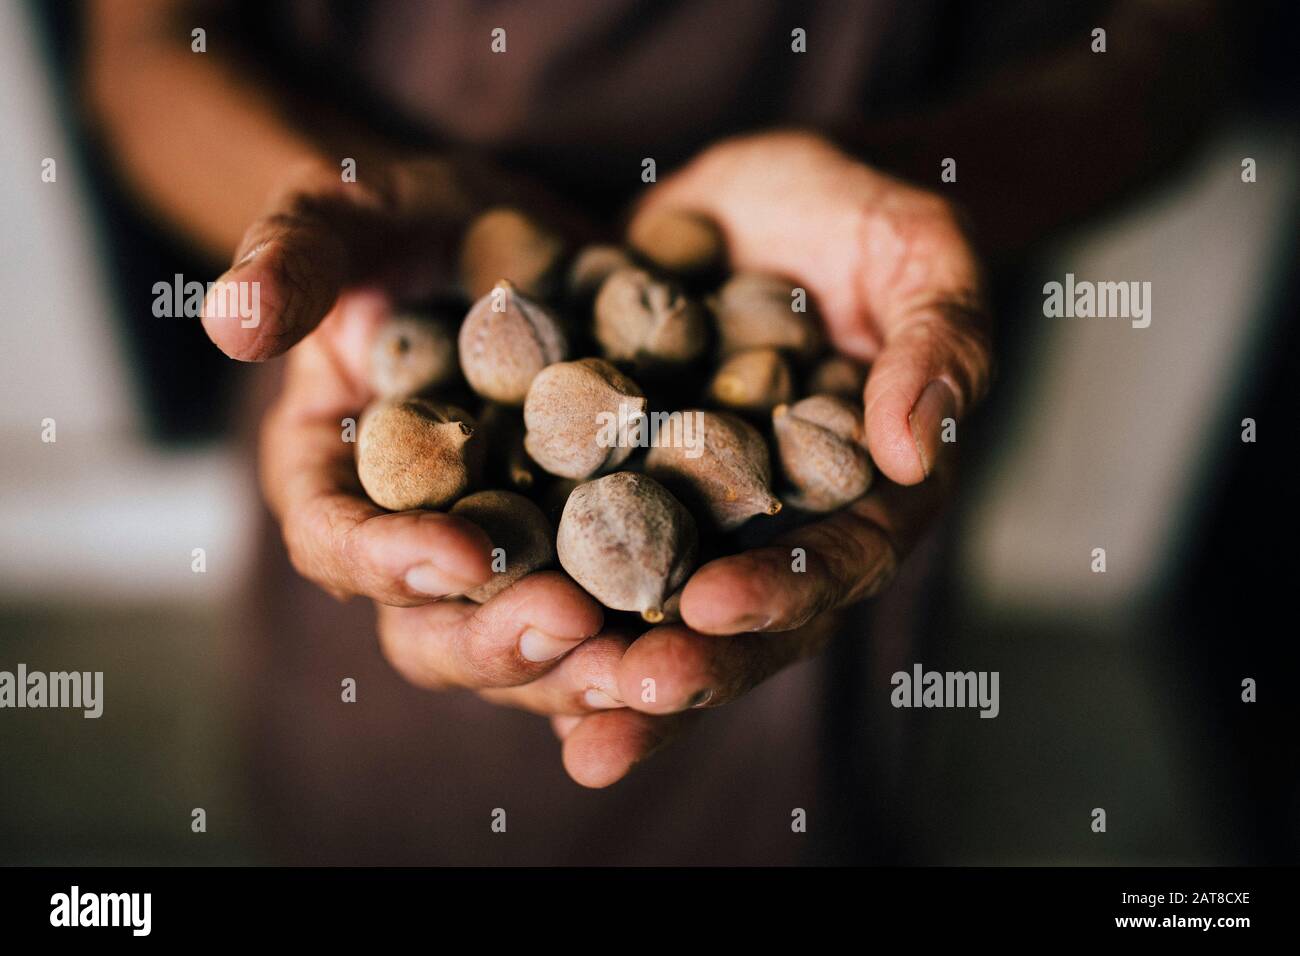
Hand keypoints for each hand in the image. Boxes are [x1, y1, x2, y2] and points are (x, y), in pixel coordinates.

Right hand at [203, 159, 639, 757]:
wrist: (499, 232)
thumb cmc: (402, 218)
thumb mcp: (344, 215)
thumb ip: (293, 259)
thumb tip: (230, 317)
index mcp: (334, 477)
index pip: (338, 540)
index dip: (389, 560)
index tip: (461, 555)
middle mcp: (414, 537)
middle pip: (433, 628)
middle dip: (497, 639)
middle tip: (571, 623)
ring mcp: (506, 552)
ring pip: (527, 644)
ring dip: (582, 664)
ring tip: (646, 655)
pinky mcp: (584, 544)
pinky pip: (611, 609)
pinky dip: (649, 635)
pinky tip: (704, 639)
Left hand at [558, 131, 991, 773]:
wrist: (759, 199)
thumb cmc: (861, 220)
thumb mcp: (918, 254)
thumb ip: (937, 340)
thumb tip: (918, 447)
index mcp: (856, 500)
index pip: (830, 567)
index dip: (778, 595)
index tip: (713, 607)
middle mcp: (764, 529)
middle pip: (731, 621)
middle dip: (682, 666)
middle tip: (623, 695)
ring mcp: (679, 512)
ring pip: (641, 606)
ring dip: (596, 661)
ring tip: (549, 703)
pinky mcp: (603, 477)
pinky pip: (561, 538)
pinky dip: (521, 577)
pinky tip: (469, 610)